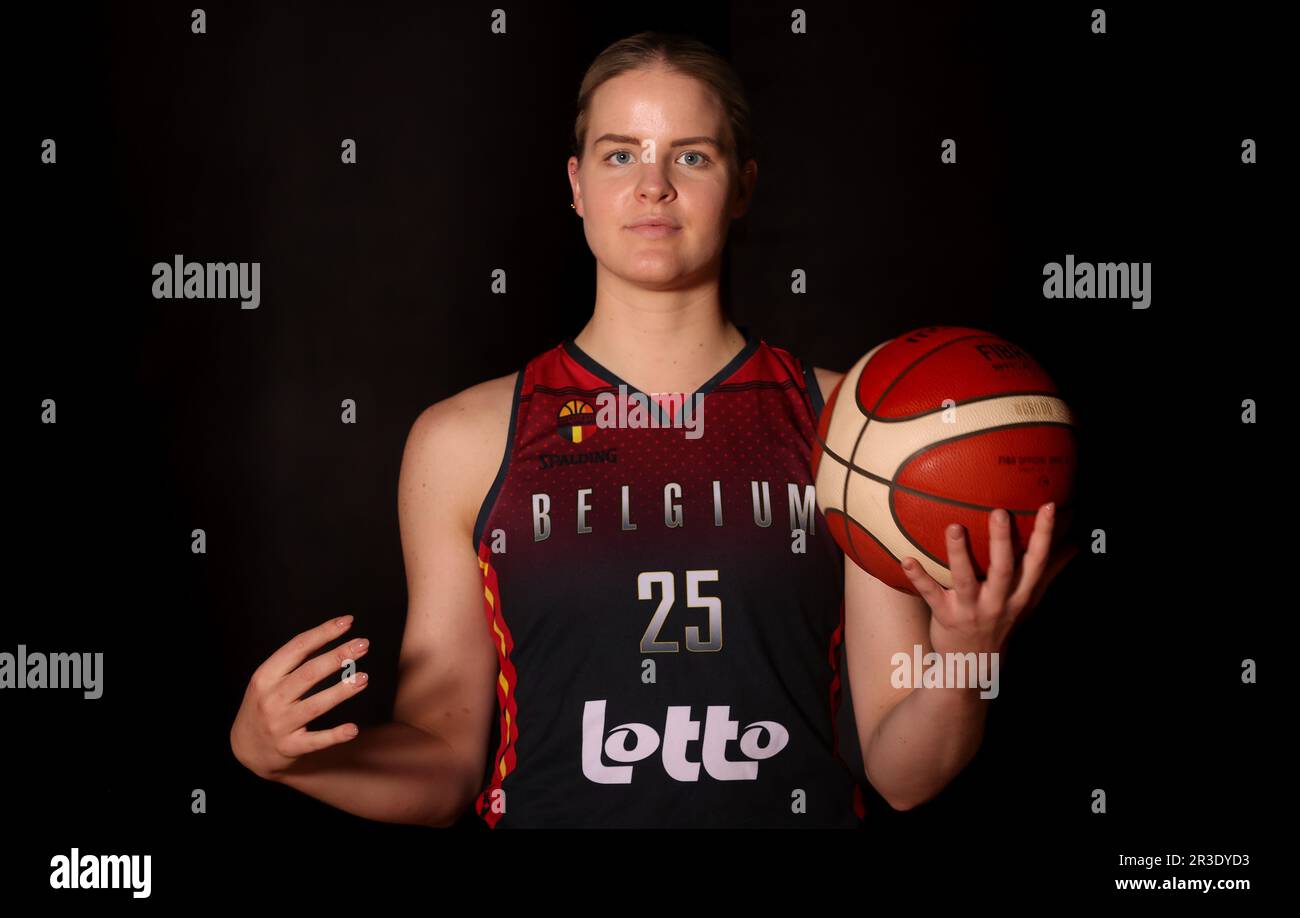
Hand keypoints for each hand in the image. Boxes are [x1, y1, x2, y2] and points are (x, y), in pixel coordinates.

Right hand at [230, 615, 370, 779]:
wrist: (246, 749)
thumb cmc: (264, 705)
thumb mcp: (268, 680)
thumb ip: (294, 660)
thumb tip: (330, 632)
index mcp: (265, 676)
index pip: (297, 648)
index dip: (324, 633)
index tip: (347, 622)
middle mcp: (271, 699)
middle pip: (309, 673)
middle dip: (338, 656)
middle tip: (363, 644)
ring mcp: (280, 724)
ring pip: (315, 705)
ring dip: (341, 691)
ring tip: (364, 678)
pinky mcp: (290, 747)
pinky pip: (316, 741)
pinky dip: (335, 735)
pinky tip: (353, 729)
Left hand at [899, 503, 1077, 657]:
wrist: (976, 667)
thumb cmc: (1003, 623)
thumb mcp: (1030, 600)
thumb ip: (1050, 571)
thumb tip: (1076, 543)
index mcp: (1020, 595)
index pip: (1037, 561)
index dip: (1044, 534)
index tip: (1048, 505)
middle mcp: (999, 602)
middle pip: (1003, 569)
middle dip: (1002, 541)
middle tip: (999, 511)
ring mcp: (971, 611)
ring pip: (965, 580)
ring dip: (958, 554)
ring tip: (952, 527)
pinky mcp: (946, 617)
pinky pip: (930, 595)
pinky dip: (918, 577)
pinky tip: (906, 559)